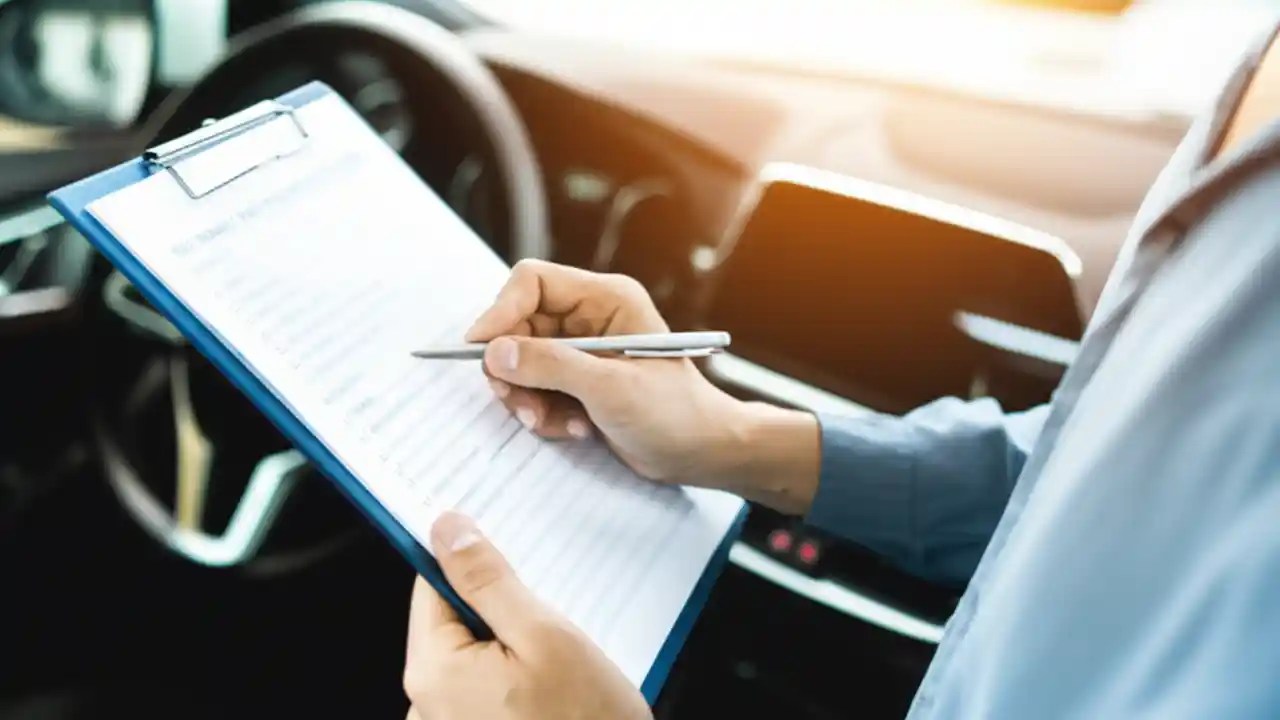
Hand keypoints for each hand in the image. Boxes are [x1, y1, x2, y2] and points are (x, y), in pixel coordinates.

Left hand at [403, 512, 650, 719]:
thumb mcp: (546, 636)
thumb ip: (488, 581)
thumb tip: (446, 529)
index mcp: (432, 672)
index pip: (432, 586)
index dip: (471, 561)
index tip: (506, 550)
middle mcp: (425, 708)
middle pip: (453, 624)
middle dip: (500, 610)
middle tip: (551, 615)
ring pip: (473, 658)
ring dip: (512, 648)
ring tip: (562, 662)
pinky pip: (483, 692)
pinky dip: (515, 680)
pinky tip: (555, 689)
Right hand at [466, 260, 819, 513]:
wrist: (701, 453)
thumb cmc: (675, 414)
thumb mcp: (610, 389)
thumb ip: (551, 366)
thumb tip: (495, 353)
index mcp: (606, 299)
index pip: (533, 283)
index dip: (501, 311)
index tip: (480, 350)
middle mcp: (590, 318)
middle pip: (518, 326)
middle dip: (515, 370)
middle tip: (520, 405)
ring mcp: (582, 352)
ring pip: (521, 363)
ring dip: (529, 399)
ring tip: (555, 424)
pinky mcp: (577, 383)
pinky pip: (536, 390)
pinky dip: (545, 414)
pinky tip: (577, 430)